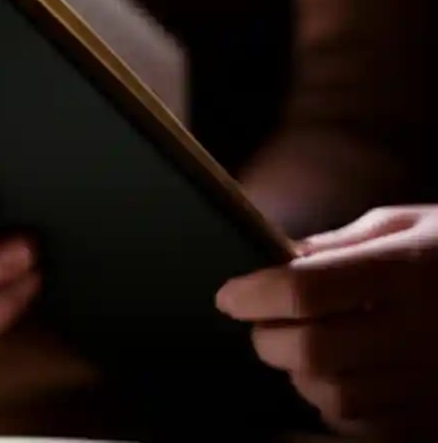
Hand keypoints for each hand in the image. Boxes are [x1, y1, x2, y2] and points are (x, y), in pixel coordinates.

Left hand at [216, 205, 437, 438]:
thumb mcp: (407, 225)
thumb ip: (339, 245)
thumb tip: (275, 258)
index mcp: (407, 269)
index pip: (305, 288)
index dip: (255, 294)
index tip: (230, 296)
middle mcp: (421, 326)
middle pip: (311, 349)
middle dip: (267, 339)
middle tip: (260, 324)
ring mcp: (434, 375)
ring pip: (333, 395)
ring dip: (299, 375)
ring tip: (298, 351)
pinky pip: (366, 424)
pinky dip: (336, 406)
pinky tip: (338, 379)